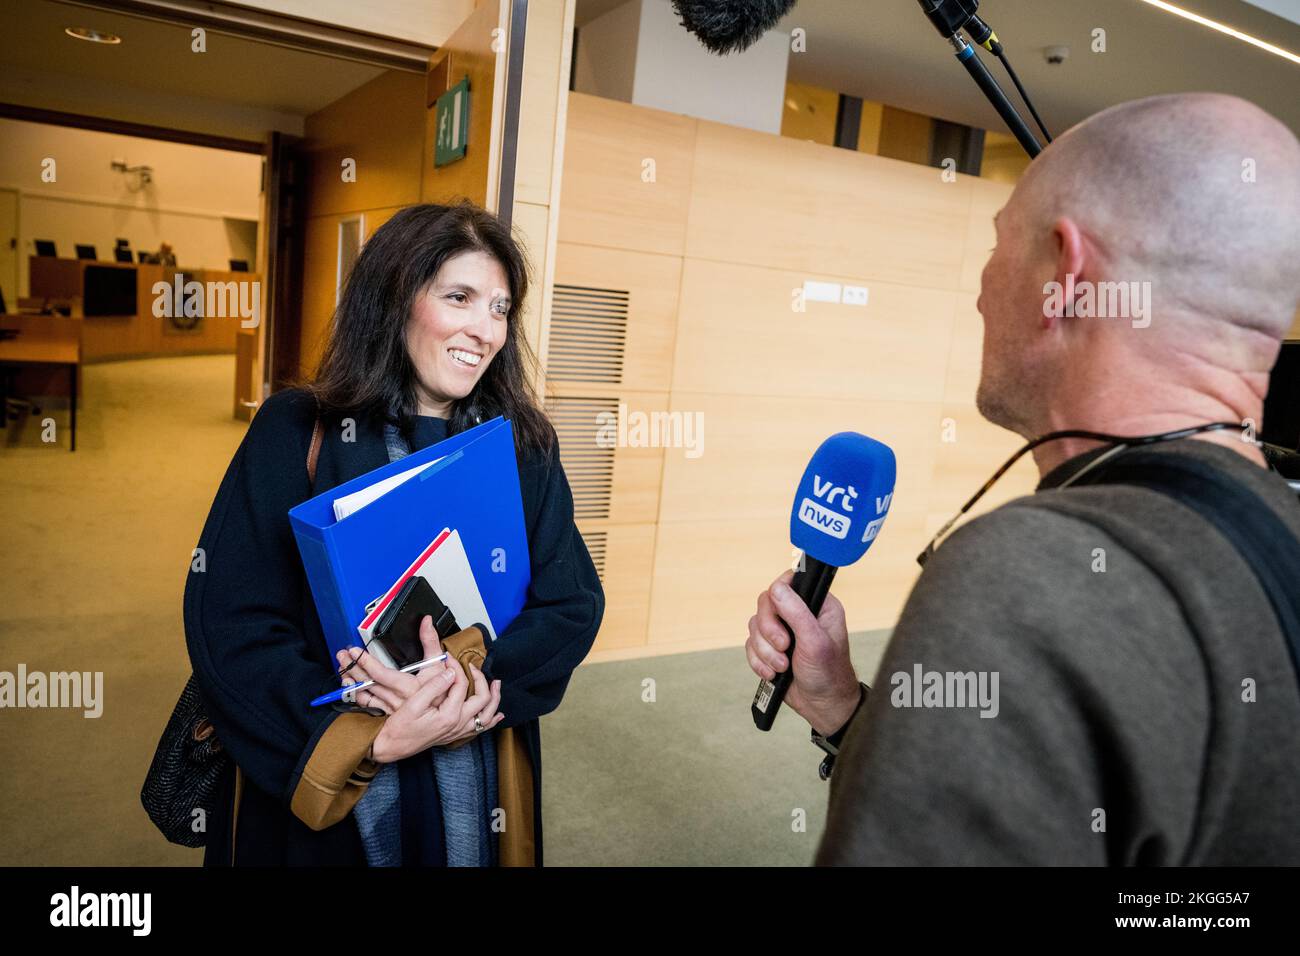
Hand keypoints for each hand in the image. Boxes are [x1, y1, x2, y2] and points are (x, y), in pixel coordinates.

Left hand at [334, 615, 447, 713]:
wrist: (443, 718)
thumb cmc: (442, 692)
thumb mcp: (438, 664)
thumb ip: (430, 641)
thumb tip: (426, 622)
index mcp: (407, 687)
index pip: (380, 674)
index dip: (365, 661)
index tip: (355, 651)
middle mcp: (396, 699)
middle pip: (367, 683)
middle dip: (352, 667)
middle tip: (343, 655)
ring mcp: (390, 708)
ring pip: (364, 695)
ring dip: (351, 681)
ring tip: (343, 668)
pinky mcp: (387, 713)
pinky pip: (367, 705)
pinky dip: (356, 695)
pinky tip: (350, 687)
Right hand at [370, 656, 504, 762]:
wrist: (392, 747)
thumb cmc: (400, 728)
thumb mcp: (413, 704)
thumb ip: (434, 687)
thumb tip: (450, 673)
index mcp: (449, 715)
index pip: (461, 684)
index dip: (456, 667)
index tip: (449, 657)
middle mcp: (458, 724)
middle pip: (481, 698)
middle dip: (480, 678)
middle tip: (471, 666)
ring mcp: (458, 731)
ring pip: (487, 715)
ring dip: (494, 698)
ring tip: (496, 684)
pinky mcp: (455, 734)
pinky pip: (481, 729)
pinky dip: (491, 720)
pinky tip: (498, 714)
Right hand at [746, 569, 859, 735]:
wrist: (822, 706)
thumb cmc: (829, 674)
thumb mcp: (815, 641)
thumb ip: (796, 613)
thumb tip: (777, 587)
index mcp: (816, 605)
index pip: (789, 582)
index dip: (778, 597)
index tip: (781, 617)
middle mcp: (798, 614)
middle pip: (765, 604)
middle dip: (770, 631)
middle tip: (784, 647)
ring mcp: (783, 630)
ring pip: (755, 626)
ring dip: (765, 651)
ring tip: (783, 666)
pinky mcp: (770, 647)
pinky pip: (750, 645)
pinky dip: (759, 661)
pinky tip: (774, 673)